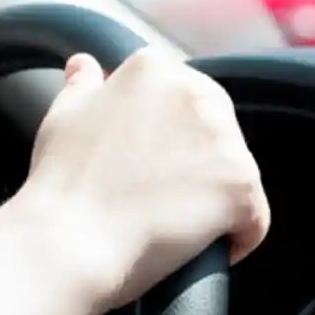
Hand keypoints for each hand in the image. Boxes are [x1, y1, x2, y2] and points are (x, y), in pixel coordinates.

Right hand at [17, 48, 269, 313]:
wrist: (68, 241)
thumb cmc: (61, 184)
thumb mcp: (62, 117)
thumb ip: (82, 86)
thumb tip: (85, 64)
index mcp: (153, 70)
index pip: (184, 100)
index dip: (165, 140)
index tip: (142, 167)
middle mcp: (195, 92)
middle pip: (217, 133)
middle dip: (195, 166)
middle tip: (154, 200)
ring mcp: (223, 138)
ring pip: (234, 175)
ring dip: (212, 202)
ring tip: (170, 227)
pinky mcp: (241, 184)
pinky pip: (254, 218)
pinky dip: (234, 238)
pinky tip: (196, 249)